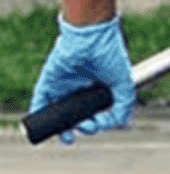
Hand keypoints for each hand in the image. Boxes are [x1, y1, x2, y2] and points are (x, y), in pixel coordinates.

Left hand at [28, 15, 136, 144]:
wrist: (91, 35)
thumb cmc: (109, 54)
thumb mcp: (124, 82)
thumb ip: (124, 104)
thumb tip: (122, 124)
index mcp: (99, 88)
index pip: (97, 113)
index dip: (98, 123)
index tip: (98, 121)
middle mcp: (81, 88)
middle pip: (78, 116)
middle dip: (81, 128)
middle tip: (83, 129)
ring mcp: (64, 86)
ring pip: (59, 112)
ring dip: (60, 128)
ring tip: (66, 138)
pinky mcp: (49, 82)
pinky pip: (41, 101)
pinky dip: (40, 113)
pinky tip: (44, 125)